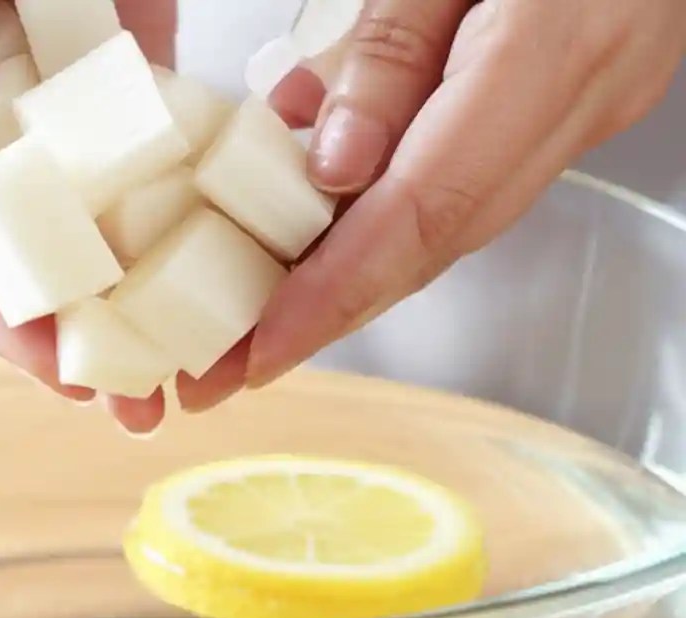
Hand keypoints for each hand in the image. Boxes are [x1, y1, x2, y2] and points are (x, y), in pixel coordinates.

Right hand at [0, 0, 177, 432]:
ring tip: (185, 368)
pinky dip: (183, 222)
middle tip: (137, 404)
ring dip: (136, 302)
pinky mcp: (121, 80)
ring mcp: (54, 114)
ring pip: (94, 228)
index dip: (1, 324)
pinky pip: (153, 163)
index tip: (65, 373)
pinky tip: (219, 272)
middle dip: (76, 341)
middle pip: (26, 262)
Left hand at [182, 0, 685, 412]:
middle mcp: (586, 98)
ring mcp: (590, 105)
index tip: (260, 348)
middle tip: (231, 365)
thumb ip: (392, 49)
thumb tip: (332, 169)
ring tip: (256, 316)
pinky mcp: (572, 102)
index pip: (426, 208)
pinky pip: (469, 180)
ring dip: (352, 277)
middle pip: (439, 240)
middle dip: (327, 314)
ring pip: (454, 222)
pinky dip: (387, 216)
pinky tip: (315, 231)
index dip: (336, 291)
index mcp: (554, 50)